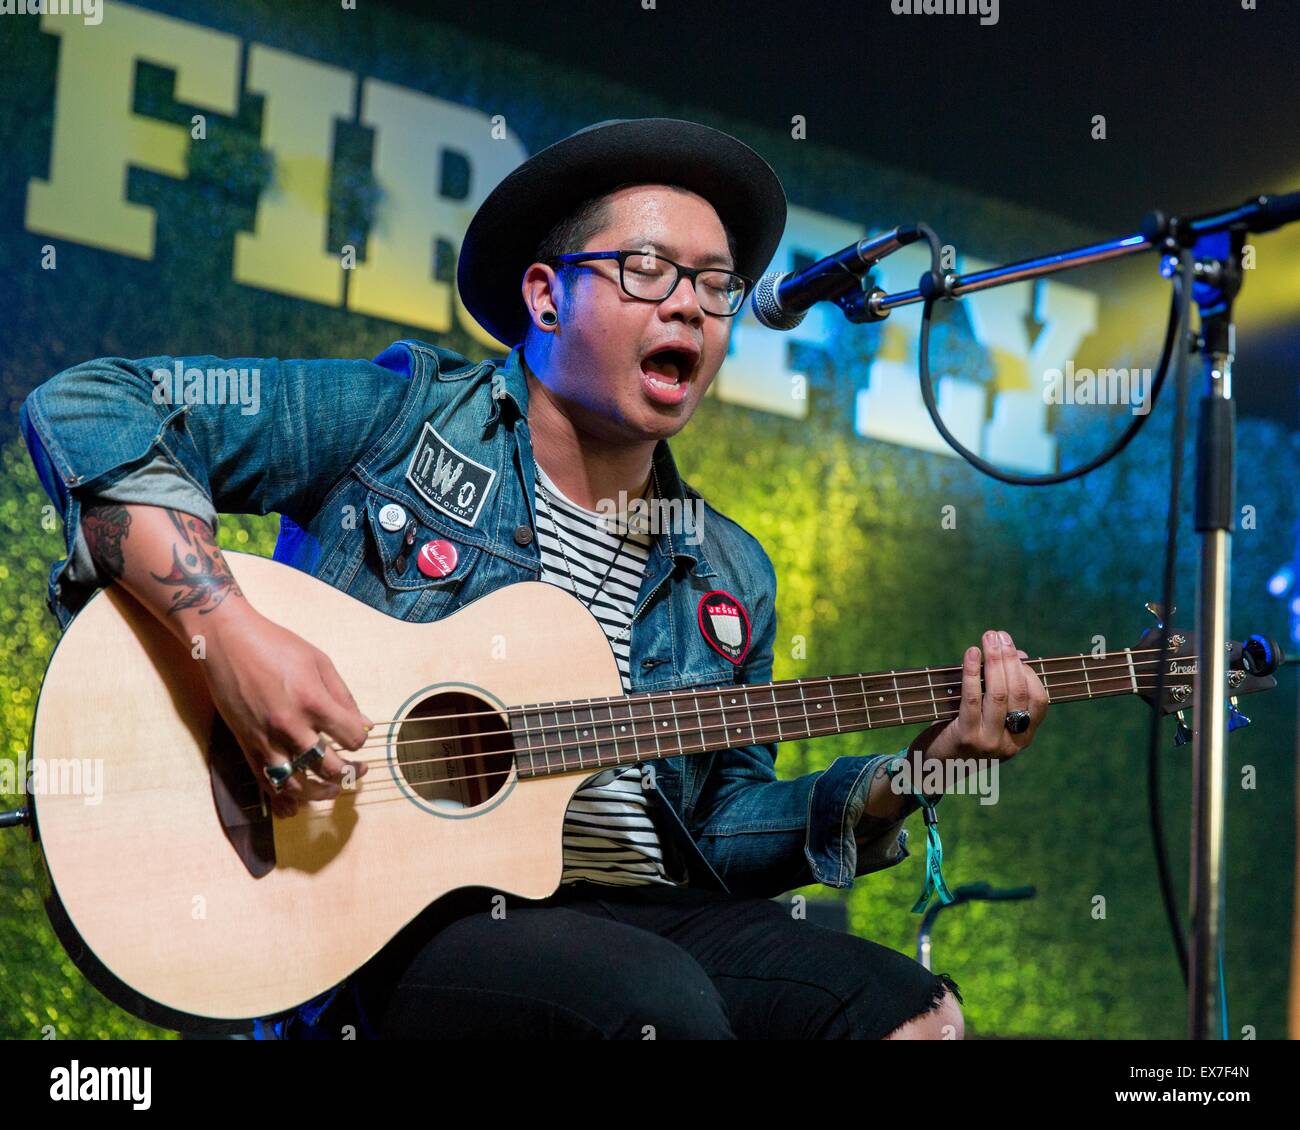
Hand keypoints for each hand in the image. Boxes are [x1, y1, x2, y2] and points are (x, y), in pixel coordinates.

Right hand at [199, 605, 371, 816]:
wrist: (227, 642)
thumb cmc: (277, 645)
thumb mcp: (320, 662)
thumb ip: (344, 697)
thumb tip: (365, 725)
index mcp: (313, 702)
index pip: (351, 738)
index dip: (359, 740)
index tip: (357, 736)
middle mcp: (290, 726)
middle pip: (329, 768)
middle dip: (350, 773)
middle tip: (358, 770)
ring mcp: (266, 740)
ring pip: (298, 785)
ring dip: (321, 793)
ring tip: (333, 790)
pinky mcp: (247, 747)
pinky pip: (267, 784)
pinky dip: (284, 800)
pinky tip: (297, 805)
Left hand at [909, 629, 1047, 766]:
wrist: (932, 770)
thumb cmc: (960, 736)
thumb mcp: (987, 718)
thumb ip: (1002, 690)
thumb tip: (1017, 655)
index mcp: (1022, 738)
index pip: (1039, 701)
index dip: (1029, 673)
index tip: (1015, 650)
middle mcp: (1011, 743)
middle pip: (1018, 693)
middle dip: (1010, 659)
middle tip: (999, 635)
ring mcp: (990, 742)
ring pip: (999, 694)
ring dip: (994, 660)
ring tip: (988, 638)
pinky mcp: (966, 737)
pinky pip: (972, 698)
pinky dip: (971, 672)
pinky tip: (970, 653)